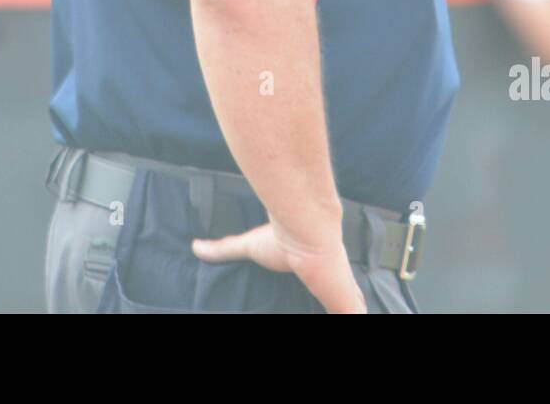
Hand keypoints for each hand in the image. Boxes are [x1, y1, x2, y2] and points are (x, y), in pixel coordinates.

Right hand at [192, 219, 366, 312]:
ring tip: (340, 315)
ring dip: (347, 313)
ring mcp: (344, 295)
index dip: (326, 299)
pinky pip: (354, 316)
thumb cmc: (280, 238)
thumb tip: (196, 246)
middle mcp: (334, 283)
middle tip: (322, 312)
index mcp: (318, 272)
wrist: (305, 231)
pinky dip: (352, 318)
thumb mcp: (248, 247)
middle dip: (339, 309)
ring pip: (352, 312)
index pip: (328, 292)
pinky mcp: (347, 303)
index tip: (313, 308)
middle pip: (344, 306)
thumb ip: (225, 249)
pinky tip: (350, 319)